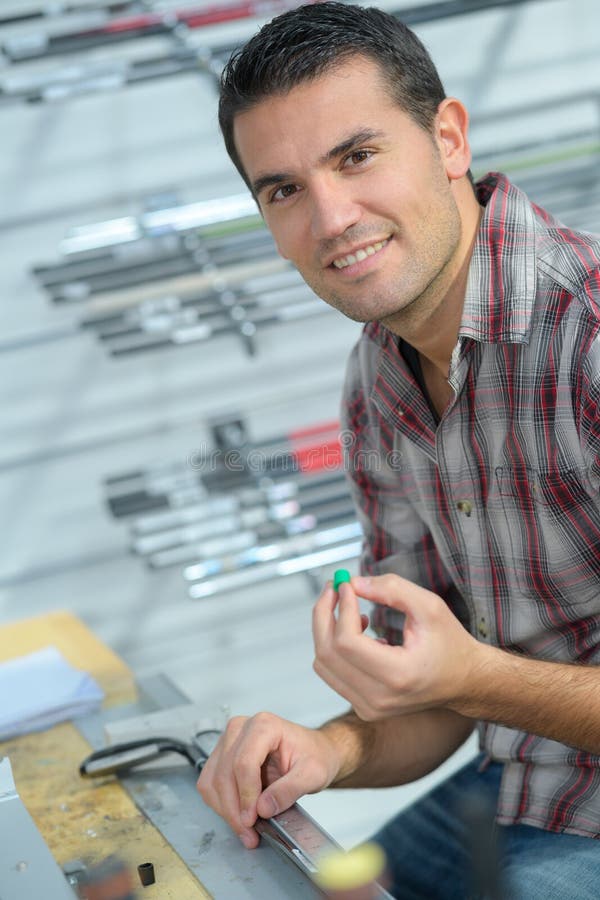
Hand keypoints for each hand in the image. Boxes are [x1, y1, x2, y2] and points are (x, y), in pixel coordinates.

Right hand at [196, 712, 340, 847]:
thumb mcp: (313, 774)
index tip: (252, 819)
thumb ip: (290, 790)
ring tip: (245, 830)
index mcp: (264, 726)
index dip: (246, 795)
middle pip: (225, 774)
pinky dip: (220, 804)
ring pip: (212, 781)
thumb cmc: (314, 756)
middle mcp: (241, 728)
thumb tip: (263, 809)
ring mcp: (228, 740)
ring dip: (225, 810)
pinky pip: (209, 783)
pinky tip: (238, 816)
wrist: (314, 751)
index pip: (244, 762)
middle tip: (249, 833)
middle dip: (234, 809)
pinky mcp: (222, 754)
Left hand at [312, 574, 481, 720]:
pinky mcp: (364, 708)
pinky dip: (335, 647)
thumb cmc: (450, 644)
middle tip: (333, 588)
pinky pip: (332, 673)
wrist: (464, 682)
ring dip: (327, 630)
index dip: (342, 607)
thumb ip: (391, 589)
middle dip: (324, 614)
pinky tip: (359, 633)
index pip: (347, 641)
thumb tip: (353, 583)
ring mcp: (369, 707)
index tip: (346, 584)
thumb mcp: (429, 606)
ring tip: (350, 609)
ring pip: (323, 664)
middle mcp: (379, 698)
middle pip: (327, 653)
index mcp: (398, 675)